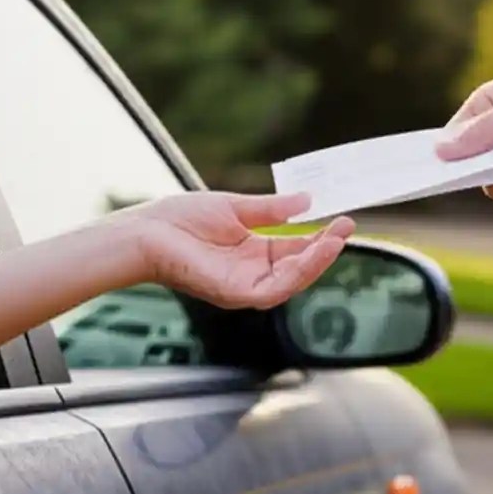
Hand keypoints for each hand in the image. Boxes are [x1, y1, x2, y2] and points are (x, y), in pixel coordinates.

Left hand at [127, 192, 354, 309]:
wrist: (145, 231)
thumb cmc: (179, 220)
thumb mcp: (234, 208)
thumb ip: (270, 208)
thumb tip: (306, 200)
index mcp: (251, 254)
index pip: (294, 250)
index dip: (319, 238)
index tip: (341, 220)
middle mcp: (251, 274)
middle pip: (299, 268)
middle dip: (326, 250)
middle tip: (347, 226)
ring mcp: (243, 287)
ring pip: (292, 282)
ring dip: (317, 262)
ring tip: (337, 239)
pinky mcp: (234, 293)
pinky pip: (274, 289)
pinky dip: (297, 272)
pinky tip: (312, 252)